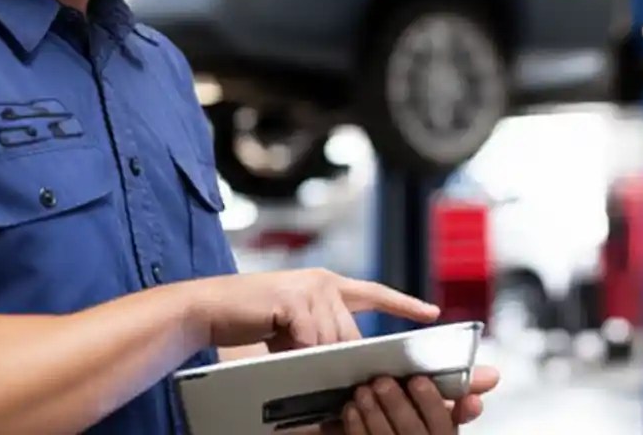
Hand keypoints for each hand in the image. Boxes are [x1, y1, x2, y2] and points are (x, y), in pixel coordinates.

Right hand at [185, 269, 439, 350]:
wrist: (211, 308)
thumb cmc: (251, 322)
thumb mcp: (295, 328)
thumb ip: (321, 334)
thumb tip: (344, 360)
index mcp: (327, 285)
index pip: (374, 294)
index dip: (404, 304)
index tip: (431, 312)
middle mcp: (324, 282)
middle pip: (349, 335)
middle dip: (332, 356)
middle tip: (303, 358)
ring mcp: (310, 287)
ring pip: (330, 341)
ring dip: (307, 353)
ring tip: (280, 343)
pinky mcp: (294, 298)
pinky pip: (310, 339)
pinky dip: (295, 349)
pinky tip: (277, 339)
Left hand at [333, 364, 500, 433]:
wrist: (391, 428)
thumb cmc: (414, 421)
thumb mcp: (439, 408)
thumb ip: (464, 390)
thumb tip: (494, 375)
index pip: (444, 426)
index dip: (433, 402)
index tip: (419, 379)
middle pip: (413, 432)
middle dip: (397, 404)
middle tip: (382, 380)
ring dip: (373, 412)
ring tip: (363, 389)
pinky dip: (356, 427)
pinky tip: (351, 408)